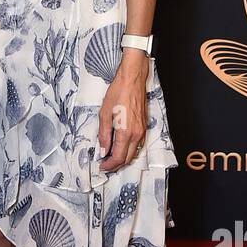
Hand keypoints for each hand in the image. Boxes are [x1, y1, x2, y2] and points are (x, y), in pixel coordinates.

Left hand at [98, 54, 147, 170]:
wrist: (132, 80)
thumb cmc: (118, 93)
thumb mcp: (104, 114)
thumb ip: (104, 135)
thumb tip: (103, 150)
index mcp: (126, 133)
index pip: (118, 158)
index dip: (109, 166)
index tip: (102, 166)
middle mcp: (136, 134)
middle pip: (128, 158)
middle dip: (116, 165)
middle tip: (106, 165)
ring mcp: (142, 130)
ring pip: (134, 152)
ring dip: (123, 158)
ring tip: (111, 158)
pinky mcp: (144, 126)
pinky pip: (138, 144)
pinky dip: (129, 150)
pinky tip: (121, 147)